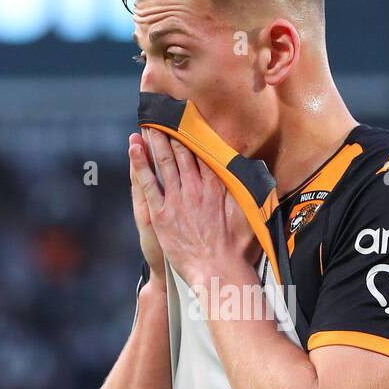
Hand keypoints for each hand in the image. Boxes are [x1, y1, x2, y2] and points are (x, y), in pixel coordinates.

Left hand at [132, 128, 258, 286]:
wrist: (217, 271)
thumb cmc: (235, 250)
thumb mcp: (249, 215)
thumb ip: (247, 192)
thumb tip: (254, 173)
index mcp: (216, 188)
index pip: (203, 155)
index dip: (193, 137)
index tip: (187, 123)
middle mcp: (196, 188)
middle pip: (182, 153)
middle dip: (171, 133)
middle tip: (162, 117)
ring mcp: (177, 200)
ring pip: (164, 162)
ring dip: (154, 141)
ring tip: (147, 125)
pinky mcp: (160, 214)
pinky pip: (147, 183)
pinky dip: (139, 164)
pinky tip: (134, 148)